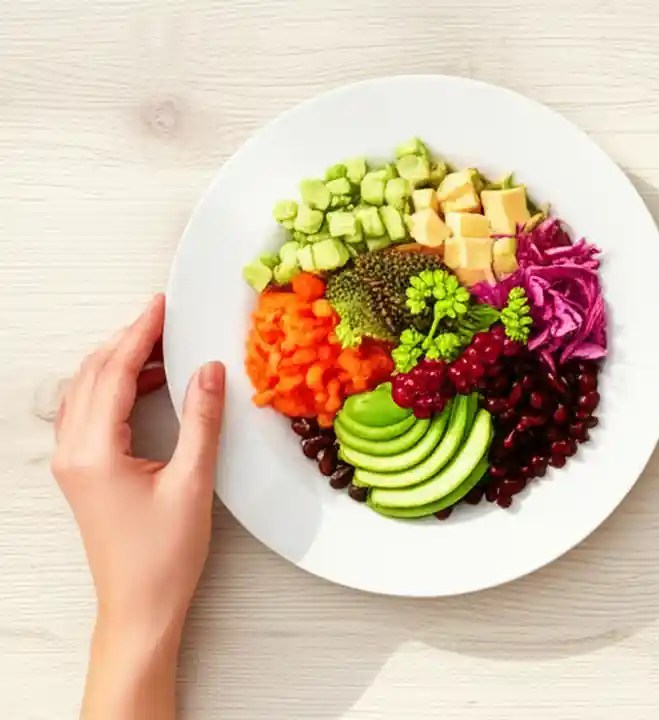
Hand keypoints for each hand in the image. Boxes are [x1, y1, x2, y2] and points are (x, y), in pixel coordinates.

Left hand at [52, 295, 224, 718]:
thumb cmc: (164, 555)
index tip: (161, 306)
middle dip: (127, 339)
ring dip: (121, 361)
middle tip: (162, 315)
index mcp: (94, 450)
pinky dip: (117, 387)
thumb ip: (201, 420)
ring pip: (88, 391)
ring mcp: (74, 462)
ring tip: (161, 343)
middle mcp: (74, 451)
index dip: (140, 334)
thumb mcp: (192, 483)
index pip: (115, 373)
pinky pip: (92, 412)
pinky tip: (151, 383)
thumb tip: (209, 370)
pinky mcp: (84, 471)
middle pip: (93, 375)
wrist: (139, 605)